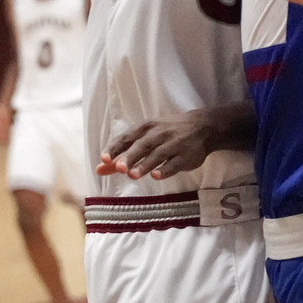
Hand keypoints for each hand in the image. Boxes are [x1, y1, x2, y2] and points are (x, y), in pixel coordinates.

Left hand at [96, 103, 256, 180]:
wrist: (202, 127)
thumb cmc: (166, 133)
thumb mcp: (145, 136)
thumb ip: (123, 153)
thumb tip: (100, 168)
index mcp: (146, 128)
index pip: (127, 138)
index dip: (116, 148)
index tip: (104, 159)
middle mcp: (159, 134)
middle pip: (142, 146)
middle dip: (130, 157)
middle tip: (118, 168)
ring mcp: (174, 144)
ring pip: (157, 155)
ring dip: (145, 165)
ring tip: (133, 175)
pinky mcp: (186, 156)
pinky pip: (175, 163)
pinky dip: (166, 170)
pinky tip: (157, 176)